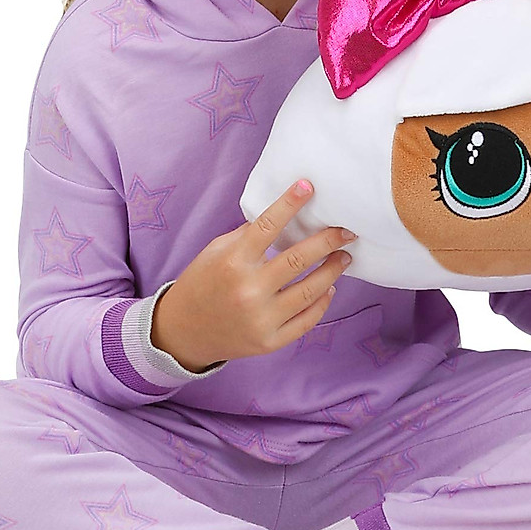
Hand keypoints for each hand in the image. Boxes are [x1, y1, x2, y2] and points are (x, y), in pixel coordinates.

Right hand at [151, 180, 356, 370]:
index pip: (267, 226)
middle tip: (347, 231)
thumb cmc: (202, 283)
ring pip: (310, 291)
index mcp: (233, 262)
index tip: (308, 186)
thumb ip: (248, 236)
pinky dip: (322, 302)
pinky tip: (329, 288)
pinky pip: (307, 320)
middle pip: (298, 259)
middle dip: (328, 241)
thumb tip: (285, 215)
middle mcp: (248, 290)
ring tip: (344, 257)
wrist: (183, 332)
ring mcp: (261, 319)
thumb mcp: (216, 252)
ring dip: (333, 271)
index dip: (289, 204)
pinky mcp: (270, 342)